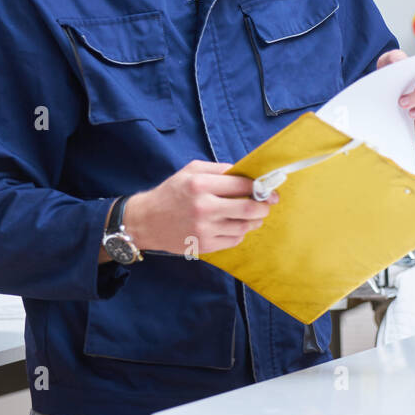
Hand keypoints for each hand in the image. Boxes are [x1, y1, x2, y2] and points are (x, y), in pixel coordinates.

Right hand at [113, 160, 275, 257]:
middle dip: (264, 206)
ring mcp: (204, 229)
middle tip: (267, 204)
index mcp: (201, 185)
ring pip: (244, 227)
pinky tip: (235, 226)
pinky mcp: (204, 245)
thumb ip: (219, 169)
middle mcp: (204, 208)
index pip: (242, 185)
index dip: (260, 187)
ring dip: (254, 221)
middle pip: (249, 209)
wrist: (146, 221)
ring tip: (254, 216)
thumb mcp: (191, 171)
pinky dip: (239, 233)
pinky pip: (234, 240)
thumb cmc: (171, 192)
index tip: (268, 189)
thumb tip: (246, 173)